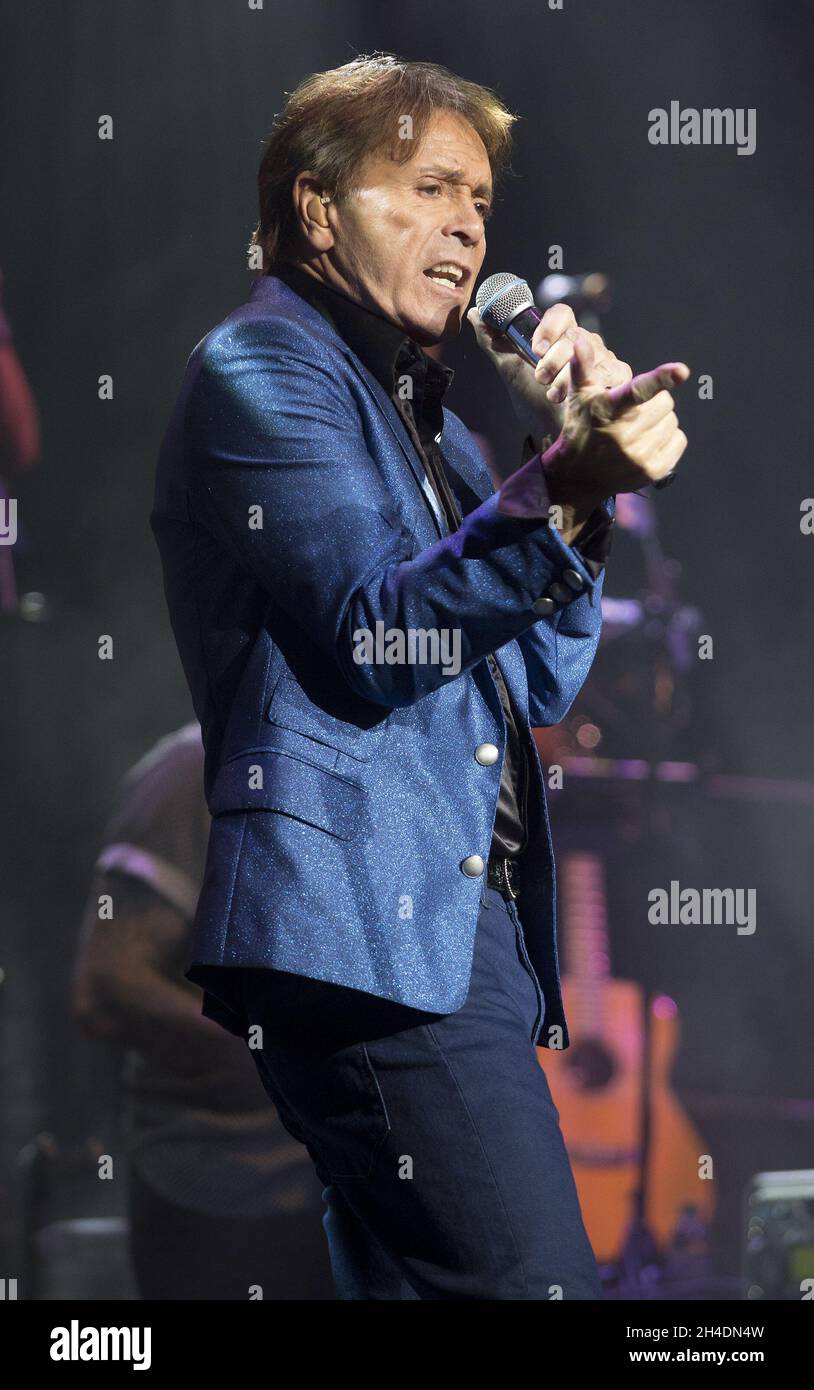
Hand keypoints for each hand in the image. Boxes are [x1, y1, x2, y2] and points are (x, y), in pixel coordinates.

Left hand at [467, 300, 631, 435]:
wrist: (552, 435)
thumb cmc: (535, 401)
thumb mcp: (511, 371)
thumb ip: (494, 343)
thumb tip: (474, 314)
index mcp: (560, 335)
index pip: (561, 313)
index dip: (549, 326)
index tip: (535, 347)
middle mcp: (585, 343)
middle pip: (575, 336)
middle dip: (555, 358)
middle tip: (541, 378)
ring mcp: (604, 360)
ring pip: (593, 355)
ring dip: (569, 378)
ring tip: (555, 396)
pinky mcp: (619, 379)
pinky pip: (611, 375)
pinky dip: (593, 387)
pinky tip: (581, 399)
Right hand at [496, 338, 688, 544]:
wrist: (577, 477)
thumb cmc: (582, 427)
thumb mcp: (579, 397)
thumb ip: (583, 367)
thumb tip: (581, 340)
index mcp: (609, 410)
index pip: (638, 390)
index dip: (661, 378)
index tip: (682, 371)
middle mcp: (625, 435)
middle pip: (665, 402)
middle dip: (653, 403)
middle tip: (633, 412)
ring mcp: (640, 455)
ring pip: (672, 421)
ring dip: (659, 421)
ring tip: (638, 429)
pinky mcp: (653, 471)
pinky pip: (679, 440)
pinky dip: (668, 438)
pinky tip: (647, 443)